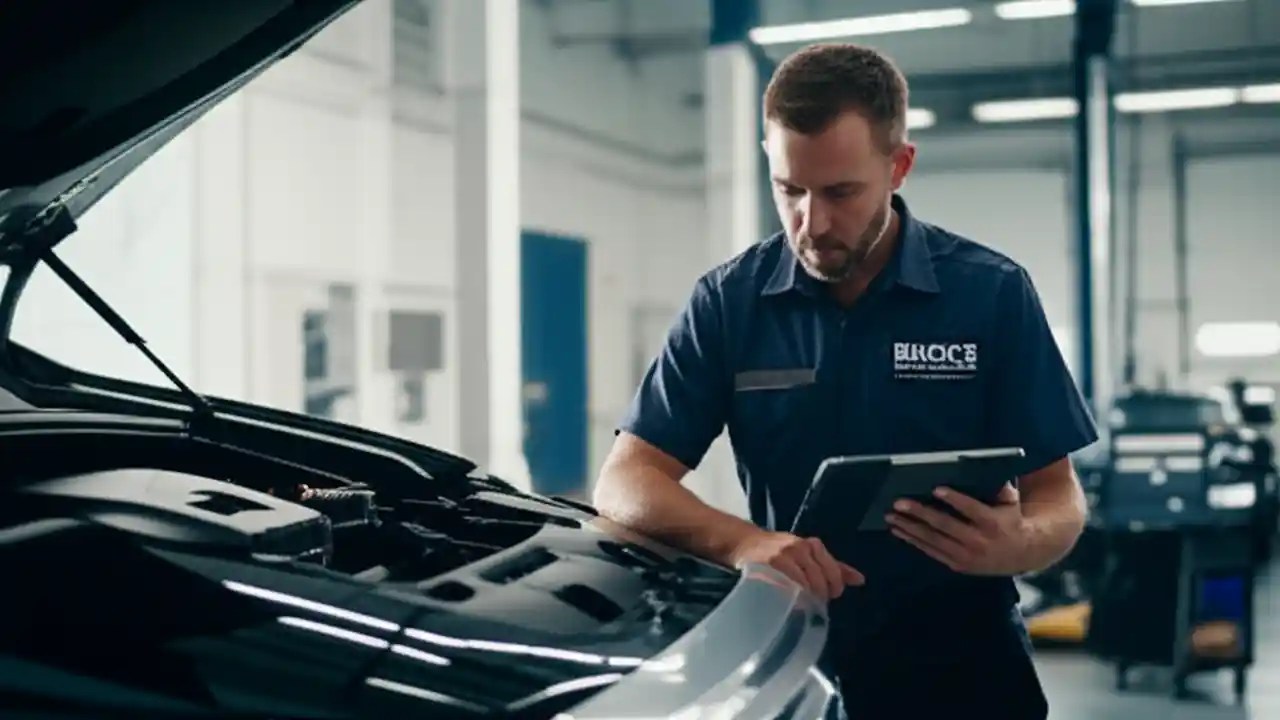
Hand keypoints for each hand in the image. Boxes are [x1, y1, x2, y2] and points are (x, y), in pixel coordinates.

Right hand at [730, 529, 864, 599]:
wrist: (745, 542)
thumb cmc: (781, 551)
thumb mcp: (808, 554)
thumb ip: (834, 567)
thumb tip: (860, 580)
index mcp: (813, 545)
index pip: (833, 571)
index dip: (834, 587)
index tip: (830, 596)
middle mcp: (800, 547)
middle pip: (820, 579)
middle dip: (820, 595)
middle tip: (815, 604)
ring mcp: (784, 555)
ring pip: (804, 583)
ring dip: (806, 597)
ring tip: (804, 604)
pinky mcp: (769, 564)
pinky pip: (787, 583)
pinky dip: (792, 595)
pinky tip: (792, 601)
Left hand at [885, 483, 1029, 575]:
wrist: (1022, 555)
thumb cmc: (1011, 520)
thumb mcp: (1011, 502)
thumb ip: (999, 488)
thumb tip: (979, 469)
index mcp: (992, 522)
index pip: (971, 509)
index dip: (955, 500)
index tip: (936, 489)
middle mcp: (978, 541)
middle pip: (945, 525)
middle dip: (920, 513)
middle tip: (898, 503)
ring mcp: (966, 556)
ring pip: (933, 540)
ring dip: (909, 528)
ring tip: (891, 516)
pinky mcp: (957, 565)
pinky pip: (931, 552)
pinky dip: (914, 541)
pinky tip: (899, 531)